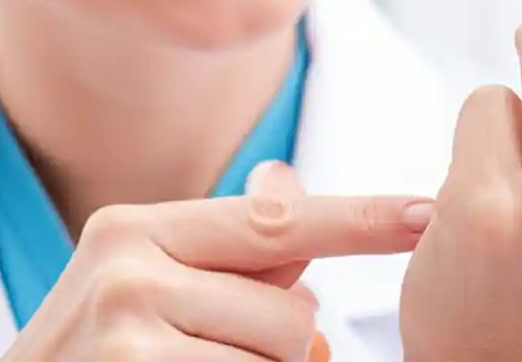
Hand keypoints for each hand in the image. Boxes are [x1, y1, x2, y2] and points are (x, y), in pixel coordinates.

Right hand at [1, 163, 432, 361]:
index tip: (428, 214)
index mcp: (134, 229)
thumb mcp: (144, 288)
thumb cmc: (93, 358)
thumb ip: (226, 248)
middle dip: (273, 343)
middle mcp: (126, 269)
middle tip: (201, 353)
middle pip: (289, 308)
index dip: (362, 220)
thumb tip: (287, 178)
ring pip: (276, 356)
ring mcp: (127, 333)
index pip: (277, 219)